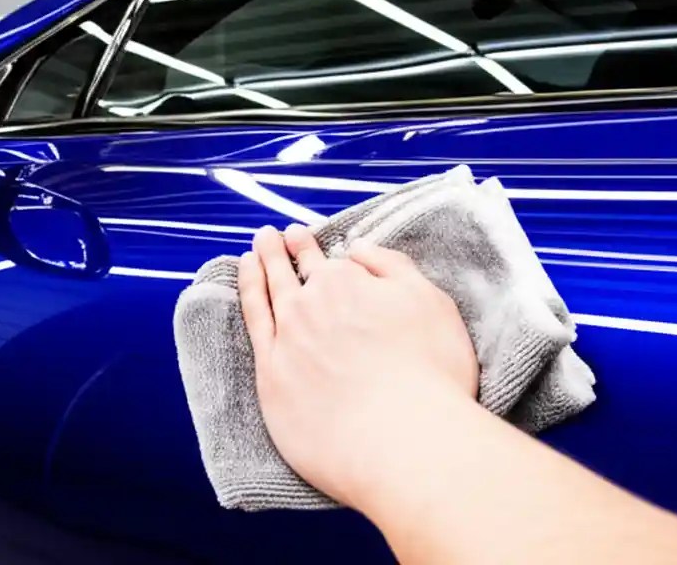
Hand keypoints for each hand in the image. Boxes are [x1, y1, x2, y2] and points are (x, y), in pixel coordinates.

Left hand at [238, 224, 477, 507]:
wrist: (405, 442)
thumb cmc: (430, 374)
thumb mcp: (429, 301)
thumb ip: (391, 267)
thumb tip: (357, 248)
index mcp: (346, 283)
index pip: (323, 260)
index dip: (309, 245)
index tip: (298, 233)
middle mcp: (309, 305)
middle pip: (289, 273)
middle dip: (278, 251)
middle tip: (270, 236)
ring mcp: (285, 341)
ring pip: (265, 295)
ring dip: (257, 270)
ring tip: (251, 255)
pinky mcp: (271, 380)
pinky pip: (253, 330)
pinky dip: (246, 303)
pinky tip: (246, 295)